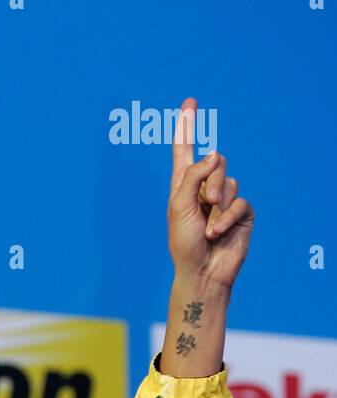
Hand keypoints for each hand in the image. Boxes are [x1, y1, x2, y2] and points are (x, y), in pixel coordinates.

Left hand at [168, 97, 254, 289]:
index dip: (187, 127)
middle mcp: (204, 188)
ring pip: (229, 181)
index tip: (190, 103)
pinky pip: (240, 200)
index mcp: (183, 185)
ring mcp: (224, 200)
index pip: (185, 150)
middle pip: (215, 163)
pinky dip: (228, 216)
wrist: (202, 272)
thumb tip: (216, 153)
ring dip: (218, 206)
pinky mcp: (241, 213)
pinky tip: (218, 233)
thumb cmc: (184, 243)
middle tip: (205, 203)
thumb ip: (193, 175)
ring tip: (209, 228)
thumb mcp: (179, 205)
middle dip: (211, 182)